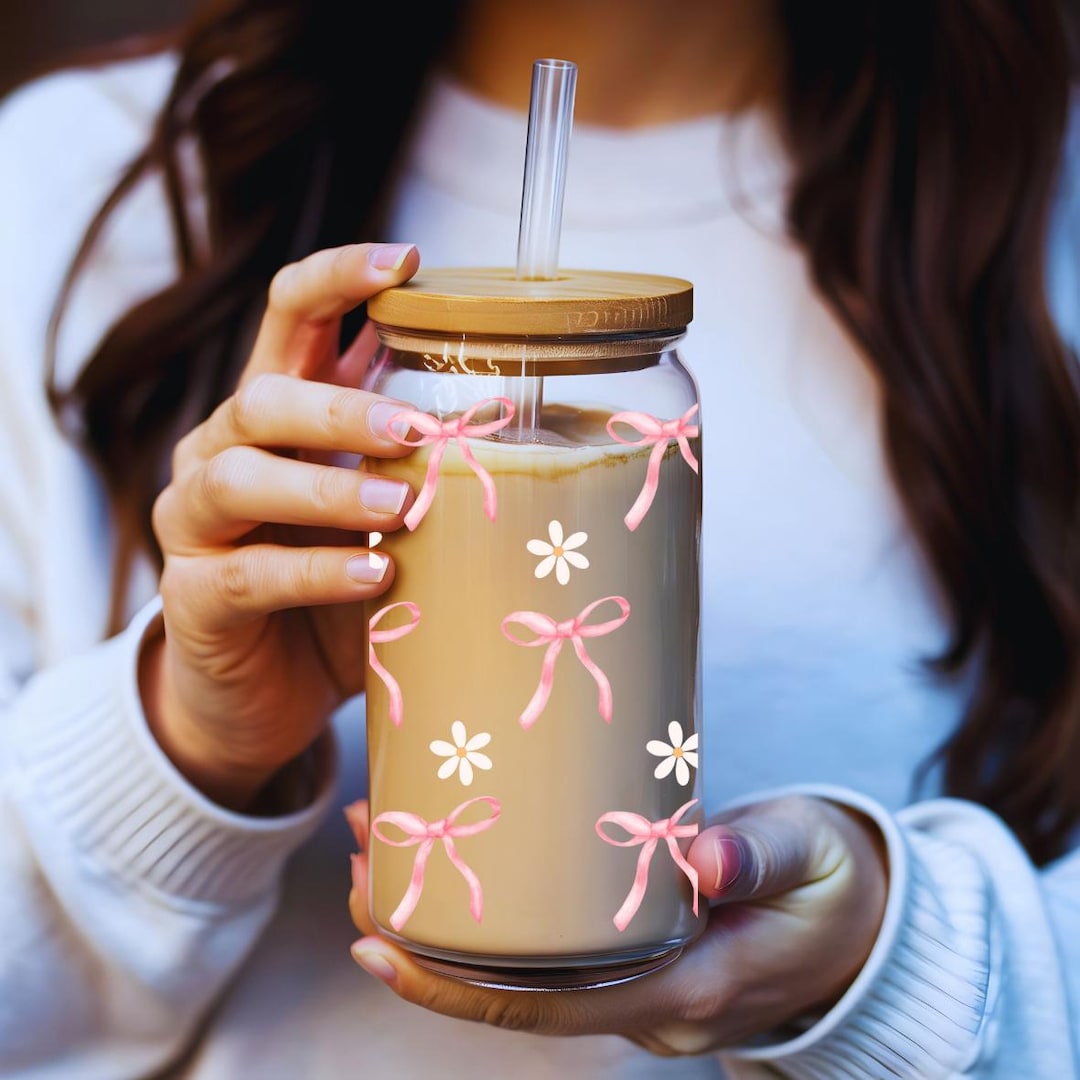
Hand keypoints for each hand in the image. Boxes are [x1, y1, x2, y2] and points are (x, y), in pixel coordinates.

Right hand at [140, 242, 419, 810]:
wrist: (270, 694)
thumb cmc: (338, 590)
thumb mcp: (380, 516)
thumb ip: (415, 465)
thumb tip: (510, 420)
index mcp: (277, 416)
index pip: (289, 317)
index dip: (337, 277)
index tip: (405, 258)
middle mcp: (224, 452)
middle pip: (262, 396)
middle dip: (340, 406)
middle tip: (417, 432)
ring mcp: (196, 524)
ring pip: (241, 476)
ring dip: (328, 489)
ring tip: (400, 510)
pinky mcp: (193, 597)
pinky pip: (248, 573)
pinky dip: (316, 572)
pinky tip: (374, 576)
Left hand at [344, 793, 886, 1055]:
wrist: (858, 925)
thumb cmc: (833, 884)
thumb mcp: (813, 856)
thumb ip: (761, 857)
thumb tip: (705, 862)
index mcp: (688, 986)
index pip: (555, 1008)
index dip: (460, 990)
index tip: (377, 946)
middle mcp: (648, 1002)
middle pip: (515, 995)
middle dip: (425, 947)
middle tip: (359, 865)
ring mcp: (638, 985)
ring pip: (524, 974)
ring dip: (446, 923)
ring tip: (381, 846)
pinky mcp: (634, 956)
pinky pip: (550, 951)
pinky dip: (491, 914)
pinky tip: (455, 855)